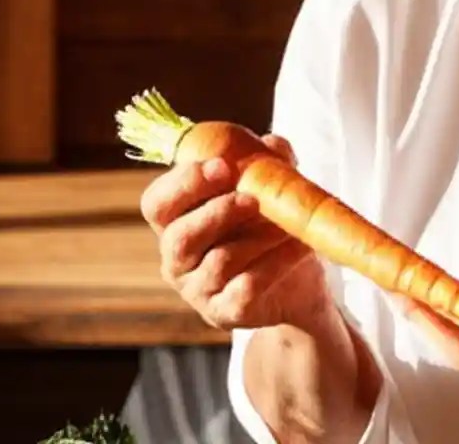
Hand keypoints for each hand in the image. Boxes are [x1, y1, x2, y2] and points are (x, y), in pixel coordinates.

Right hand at [139, 134, 331, 329]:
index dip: (182, 184)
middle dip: (216, 212)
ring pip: (219, 261)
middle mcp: (178, 258)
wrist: (299, 281)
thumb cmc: (271, 227)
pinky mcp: (226, 312)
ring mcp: (199, 289)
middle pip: (179, 236)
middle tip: (252, 198)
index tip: (219, 165)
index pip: (157, 204)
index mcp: (178, 221)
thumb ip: (267, 162)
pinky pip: (247, 287)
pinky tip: (300, 247)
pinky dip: (276, 264)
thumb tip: (272, 145)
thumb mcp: (270, 188)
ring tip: (289, 224)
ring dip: (258, 238)